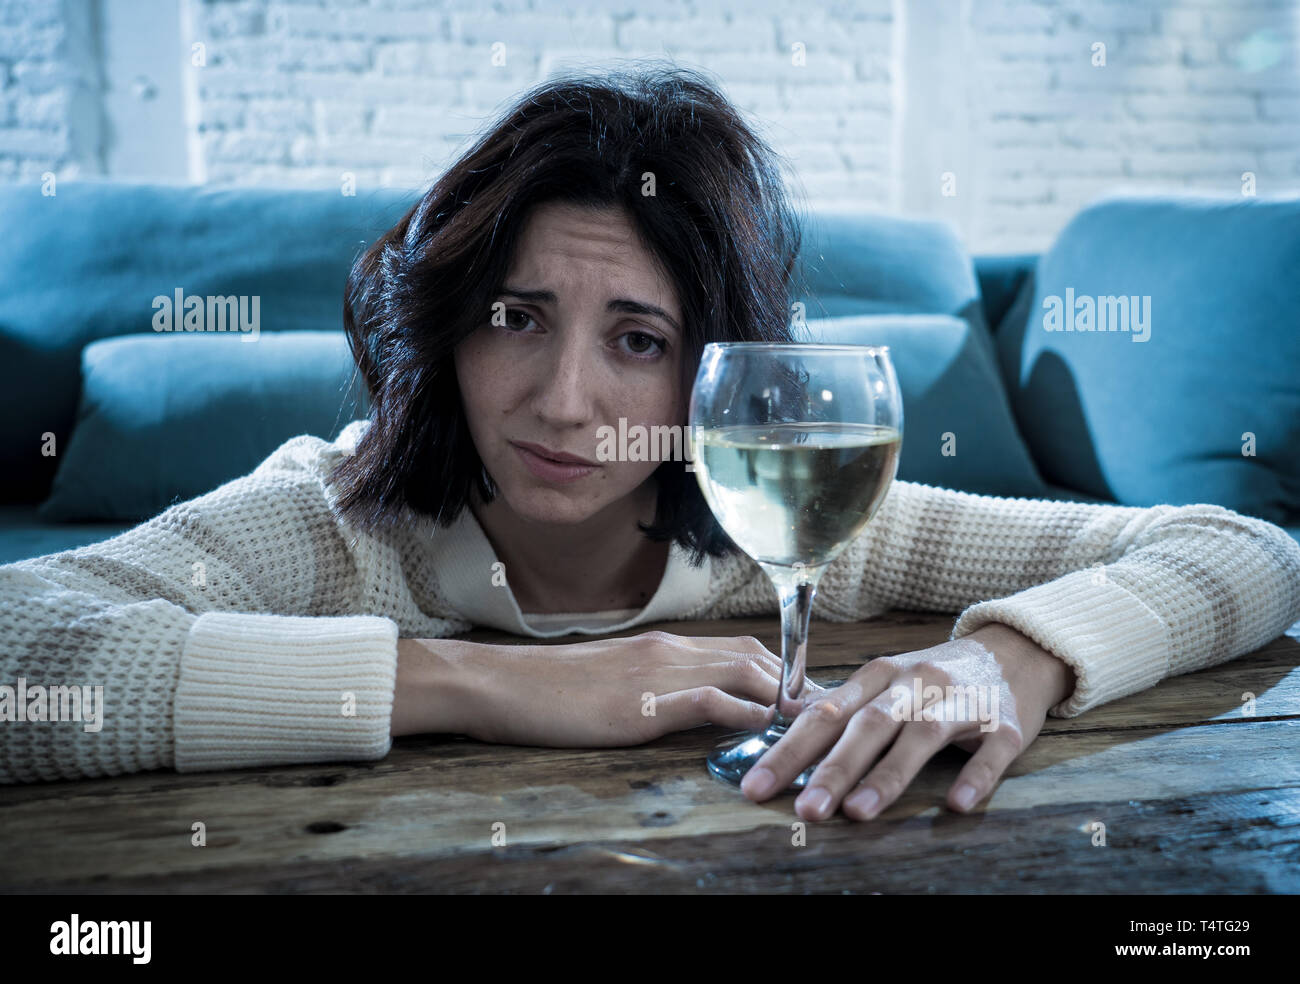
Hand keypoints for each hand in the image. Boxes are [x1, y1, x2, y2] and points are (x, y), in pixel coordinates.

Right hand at [396, 631, 821, 746]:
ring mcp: (658, 674)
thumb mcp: (611, 680)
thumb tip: (688, 704)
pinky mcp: (642, 703)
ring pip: (742, 671)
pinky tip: (765, 729)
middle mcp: (669, 650)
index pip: (740, 647)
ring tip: (810, 723)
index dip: (780, 669)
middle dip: (795, 684)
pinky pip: (708, 700)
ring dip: (782, 697)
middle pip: (754, 656)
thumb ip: (653, 685)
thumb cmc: (550, 687)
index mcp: (663, 645)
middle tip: (825, 712)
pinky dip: (744, 712)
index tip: (806, 694)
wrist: (502, 683)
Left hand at [738, 623, 1074, 821]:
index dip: (788, 751)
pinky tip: (956, 804)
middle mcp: (914, 683)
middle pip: (866, 726)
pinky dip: (974, 776)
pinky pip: (990, 751)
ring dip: (888, 775)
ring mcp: (961, 701)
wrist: (1012, 651)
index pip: (824, 714)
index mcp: (878, 675)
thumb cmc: (935, 678)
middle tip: (804, 811)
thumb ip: (843, 709)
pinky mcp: (1006, 724)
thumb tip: (783, 740)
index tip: (756, 788)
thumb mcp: (886, 683)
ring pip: (919, 737)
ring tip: (858, 812)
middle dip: (832, 770)